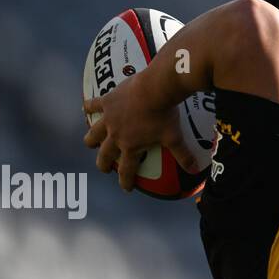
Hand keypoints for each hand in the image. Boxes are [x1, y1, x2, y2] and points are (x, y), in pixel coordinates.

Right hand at [82, 73, 201, 191]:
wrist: (156, 89)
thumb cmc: (165, 115)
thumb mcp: (175, 137)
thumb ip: (183, 155)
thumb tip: (194, 170)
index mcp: (131, 146)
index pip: (126, 170)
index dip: (126, 181)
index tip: (127, 189)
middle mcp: (116, 136)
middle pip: (105, 154)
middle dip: (103, 164)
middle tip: (104, 169)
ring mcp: (109, 119)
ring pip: (93, 134)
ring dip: (91, 140)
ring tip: (90, 143)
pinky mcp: (107, 102)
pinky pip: (92, 105)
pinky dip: (88, 106)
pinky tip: (84, 108)